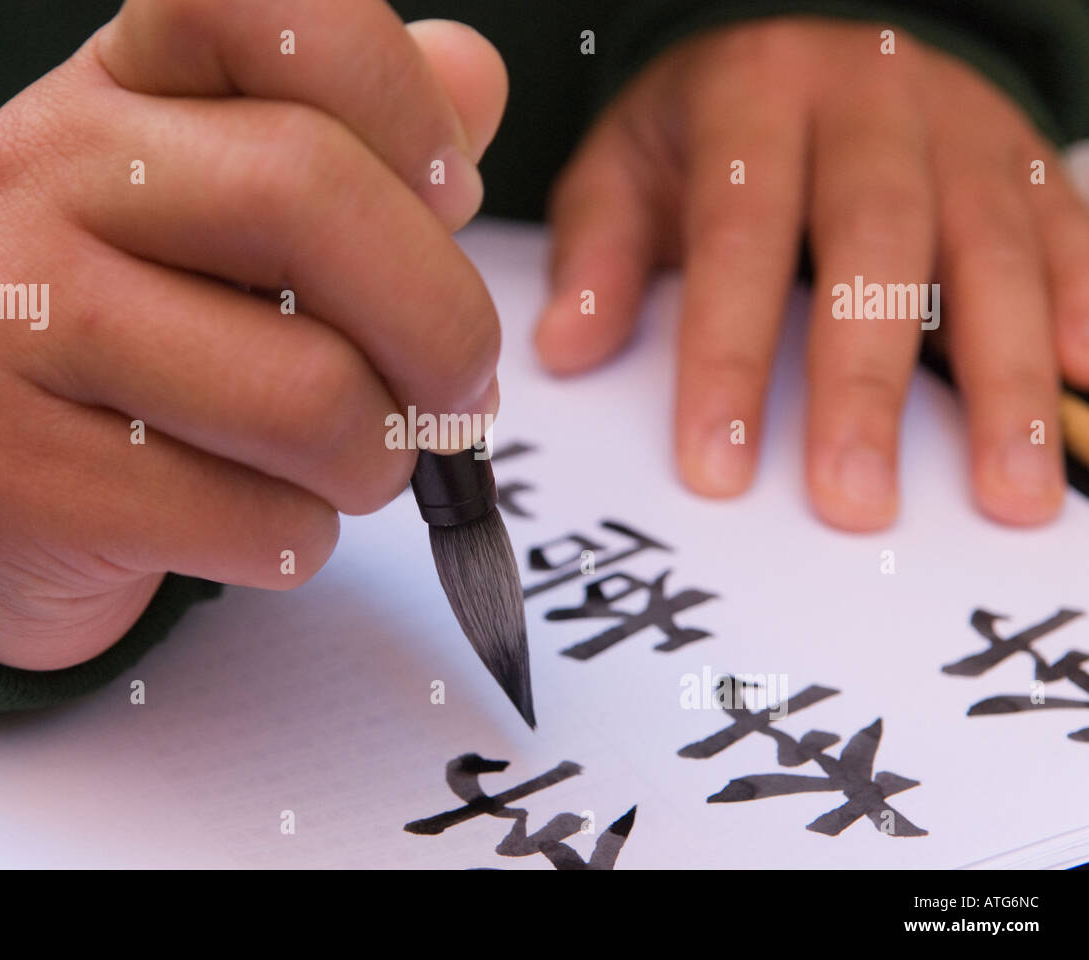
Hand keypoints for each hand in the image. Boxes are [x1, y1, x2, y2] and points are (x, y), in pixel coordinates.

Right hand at [0, 0, 507, 668]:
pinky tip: (258, 516)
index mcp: (123, 85)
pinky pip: (252, 523)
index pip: (271, 6)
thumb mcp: (243, 206)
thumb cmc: (156, 331)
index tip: (452, 196)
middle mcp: (43, 171)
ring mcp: (8, 317)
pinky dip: (303, 539)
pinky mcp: (10, 468)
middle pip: (307, 197)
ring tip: (354, 462)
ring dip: (379, 461)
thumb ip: (367, 137)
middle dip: (444, 327)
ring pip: (306, 396)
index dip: (403, 100)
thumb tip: (474, 80)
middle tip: (459, 391)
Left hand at [535, 19, 1087, 529]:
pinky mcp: (1023, 156)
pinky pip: (1067, 227)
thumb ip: (598, 252)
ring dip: (1004, 377)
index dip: (727, 357)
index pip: (738, 239)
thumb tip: (564, 349)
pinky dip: (1084, 304)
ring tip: (1007, 492)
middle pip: (876, 247)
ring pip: (993, 250)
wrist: (810, 25)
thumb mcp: (626, 163)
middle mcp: (867, 105)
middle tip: (854, 501)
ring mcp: (960, 127)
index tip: (718, 469)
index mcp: (753, 101)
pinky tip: (1086, 382)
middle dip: (865, 384)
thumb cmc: (708, 124)